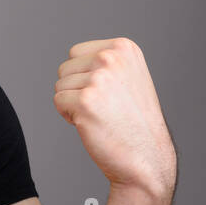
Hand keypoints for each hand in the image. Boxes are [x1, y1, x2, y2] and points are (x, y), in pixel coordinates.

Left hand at [54, 37, 176, 197]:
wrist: (147, 156)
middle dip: (76, 89)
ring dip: (73, 103)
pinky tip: (92, 124)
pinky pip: (58, 101)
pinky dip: (68, 115)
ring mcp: (99, 79)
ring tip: (101, 115)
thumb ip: (105, 61)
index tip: (109, 93)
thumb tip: (74, 56)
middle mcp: (112, 58)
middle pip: (65, 68)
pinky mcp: (85, 101)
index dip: (84, 76)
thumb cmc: (134, 120)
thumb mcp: (128, 76)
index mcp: (123, 47)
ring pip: (60, 86)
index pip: (76, 52)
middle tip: (105, 107)